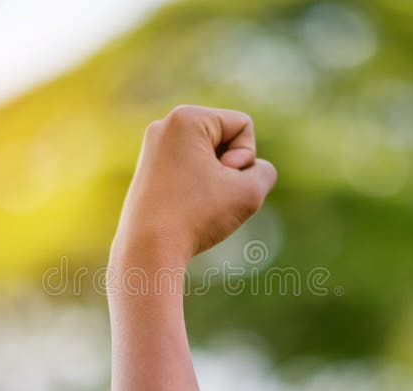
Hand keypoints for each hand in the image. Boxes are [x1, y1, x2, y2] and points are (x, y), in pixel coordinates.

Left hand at [111, 105, 276, 266]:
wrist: (148, 250)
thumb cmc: (197, 217)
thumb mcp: (250, 192)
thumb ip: (264, 172)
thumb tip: (246, 171)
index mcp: (185, 117)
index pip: (243, 125)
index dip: (246, 157)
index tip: (221, 180)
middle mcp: (164, 126)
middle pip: (226, 141)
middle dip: (229, 170)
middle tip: (207, 196)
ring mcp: (152, 149)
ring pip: (210, 160)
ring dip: (216, 184)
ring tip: (195, 205)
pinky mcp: (148, 173)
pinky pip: (192, 174)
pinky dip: (198, 193)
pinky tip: (184, 211)